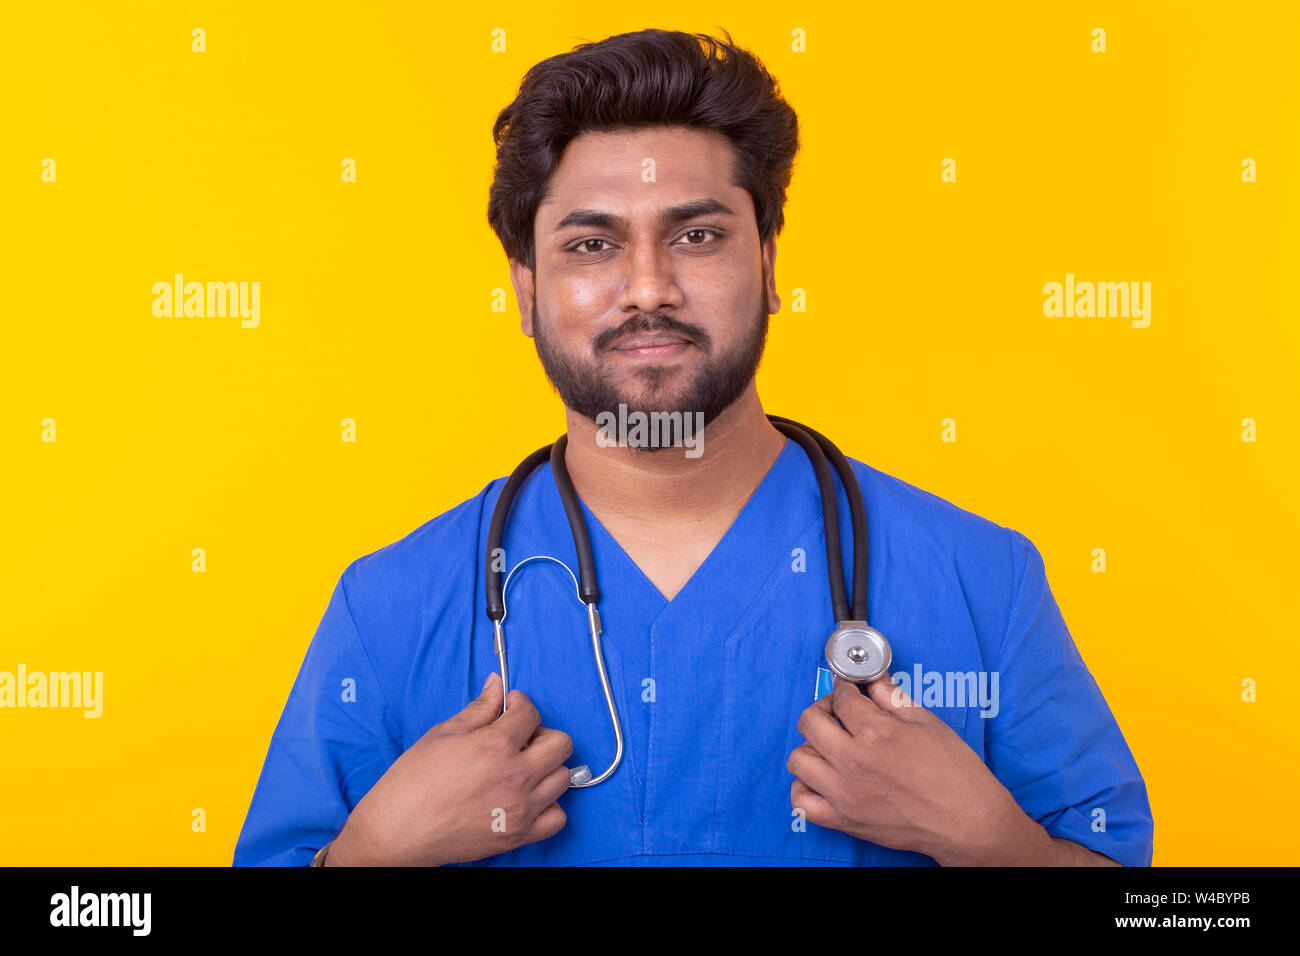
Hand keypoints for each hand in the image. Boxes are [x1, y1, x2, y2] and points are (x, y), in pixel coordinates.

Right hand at [326, 672, 572, 865]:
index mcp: (495, 746)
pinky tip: (528, 798)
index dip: (520, 704)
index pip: (531, 713)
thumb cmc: (412, 783)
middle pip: (560, 743)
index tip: (510, 708)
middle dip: (541, 733)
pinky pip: (558, 817)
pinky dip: (549, 806)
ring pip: (563, 777)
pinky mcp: (519, 835)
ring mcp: (521, 808)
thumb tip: (496, 685)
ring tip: (522, 768)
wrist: (398, 831)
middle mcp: (515, 776)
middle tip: (520, 738)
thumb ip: (479, 709)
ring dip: (547, 767)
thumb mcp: (443, 734)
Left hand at [787, 674, 1040, 864]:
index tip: (848, 689)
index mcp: (878, 733)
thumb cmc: (955, 774)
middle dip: (822, 709)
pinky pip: (801, 802)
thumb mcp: (928, 723)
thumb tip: (872, 679)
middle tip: (837, 711)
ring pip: (798, 760)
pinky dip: (805, 787)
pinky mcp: (844, 820)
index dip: (845, 688)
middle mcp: (854, 762)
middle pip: (810, 723)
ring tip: (831, 746)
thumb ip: (892, 698)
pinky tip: (823, 779)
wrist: (968, 822)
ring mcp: (845, 794)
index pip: (842, 698)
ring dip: (811, 747)